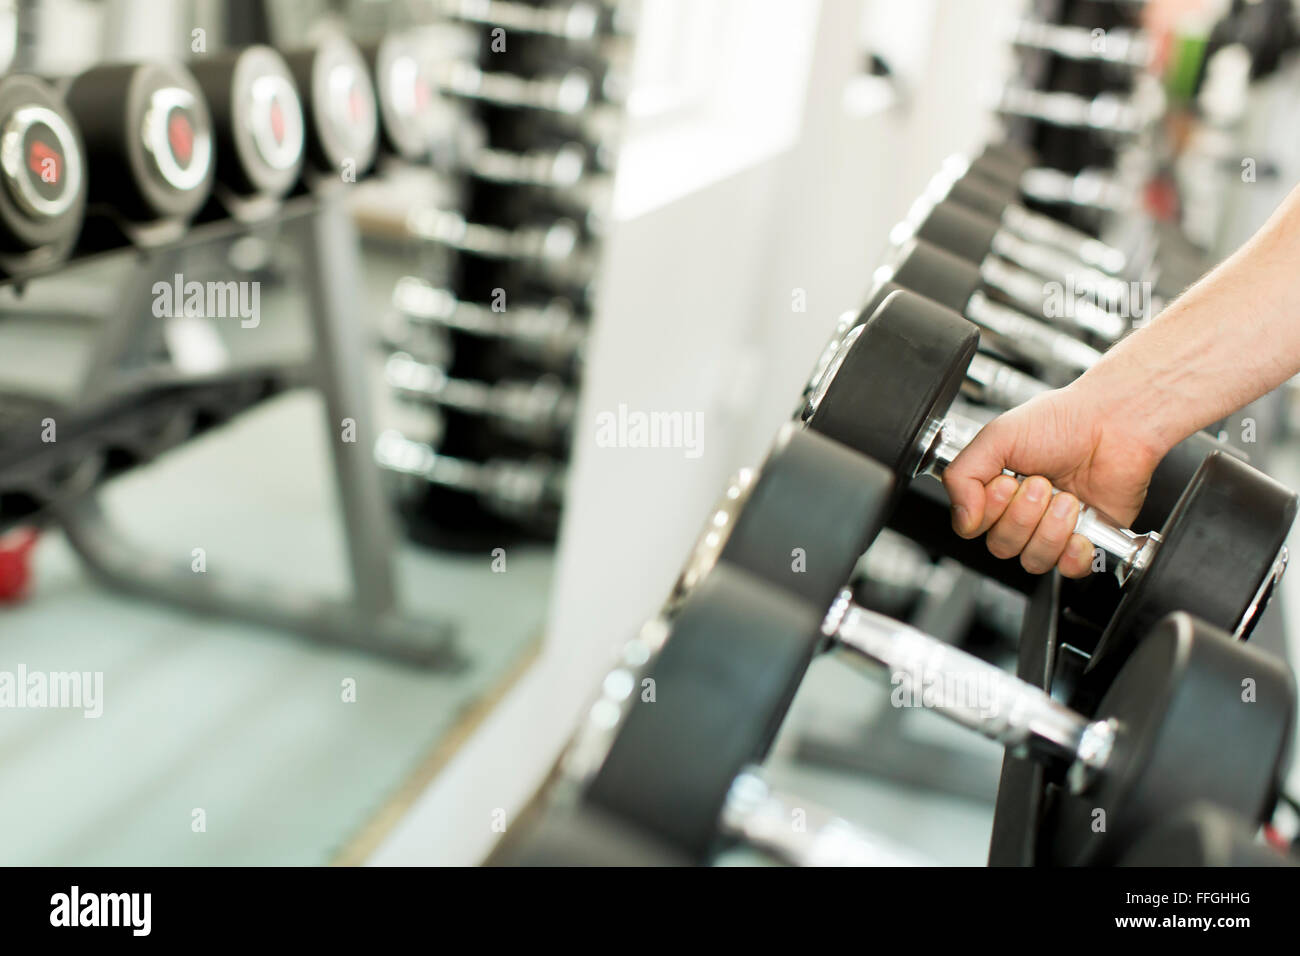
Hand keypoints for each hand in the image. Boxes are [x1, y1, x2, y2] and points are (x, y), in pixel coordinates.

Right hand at [942, 384, 1167, 576]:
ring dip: (1050, 529)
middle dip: (1023, 516)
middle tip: (1042, 484)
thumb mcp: (997, 436)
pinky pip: (1070, 569)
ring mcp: (1054, 529)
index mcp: (997, 490)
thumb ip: (962, 475)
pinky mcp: (1087, 540)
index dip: (989, 511)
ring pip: (1033, 560)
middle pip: (1002, 546)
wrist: (1116, 421)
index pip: (973, 527)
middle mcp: (1023, 513)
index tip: (1006, 482)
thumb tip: (963, 518)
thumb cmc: (1064, 421)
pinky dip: (1073, 553)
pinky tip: (1079, 528)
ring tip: (1067, 498)